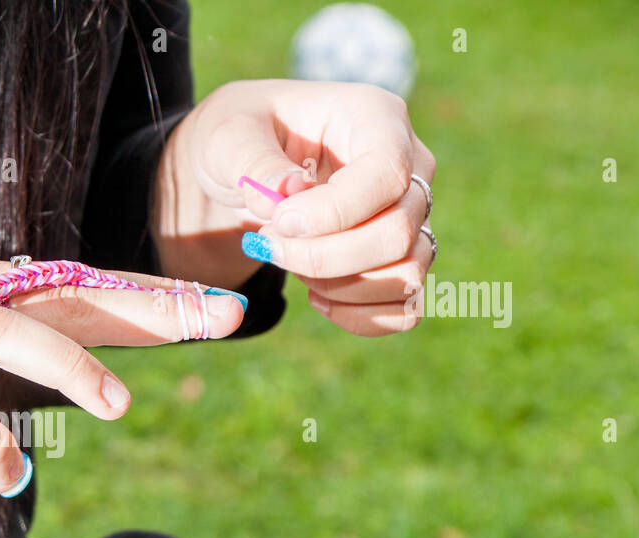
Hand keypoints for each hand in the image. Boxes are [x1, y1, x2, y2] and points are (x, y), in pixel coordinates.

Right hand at [0, 252, 245, 494]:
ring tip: (119, 406)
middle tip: (225, 318)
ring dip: (73, 365)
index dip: (147, 298)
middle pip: (64, 290)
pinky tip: (4, 473)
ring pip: (9, 331)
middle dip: (151, 306)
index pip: (68, 284)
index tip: (212, 309)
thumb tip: (17, 440)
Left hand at [154, 79, 435, 336]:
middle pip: (399, 232)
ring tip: (289, 262)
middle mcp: (409, 166)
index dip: (335, 212)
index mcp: (375, 118)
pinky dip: (359, 317)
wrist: (241, 169)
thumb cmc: (238, 140)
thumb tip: (289, 191)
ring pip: (406, 273)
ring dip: (339, 287)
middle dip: (324, 257)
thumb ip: (254, 162)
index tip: (278, 222)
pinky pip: (404, 309)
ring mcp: (411, 216)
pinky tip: (315, 298)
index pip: (387, 174)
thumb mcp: (228, 137)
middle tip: (268, 246)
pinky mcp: (399, 259)